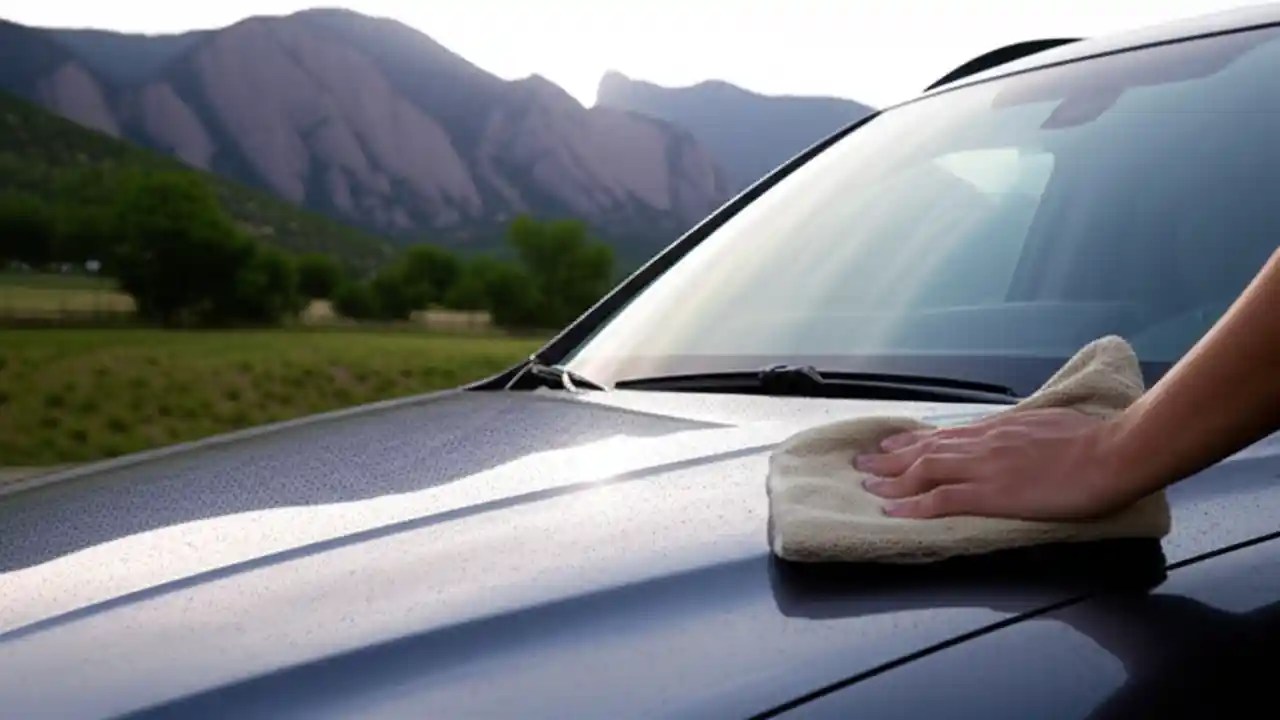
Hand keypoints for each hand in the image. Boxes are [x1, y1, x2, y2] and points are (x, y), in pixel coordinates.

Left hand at [855, 408, 1136, 520]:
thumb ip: (1023, 432)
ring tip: (867, 483)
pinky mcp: (990, 492)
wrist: (1111, 452)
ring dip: (891, 477)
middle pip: (926, 449)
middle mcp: (983, 442)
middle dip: (891, 457)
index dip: (916, 440)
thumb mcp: (1049, 424)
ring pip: (924, 469)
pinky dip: (913, 504)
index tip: (893, 443)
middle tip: (864, 462)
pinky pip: (941, 498)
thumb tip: (1017, 437)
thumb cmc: (1092, 440)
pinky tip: (892, 509)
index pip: (947, 434)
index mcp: (999, 428)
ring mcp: (984, 466)